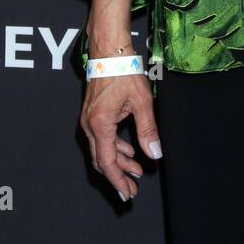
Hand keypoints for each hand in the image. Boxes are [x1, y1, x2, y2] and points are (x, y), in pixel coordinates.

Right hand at [80, 65, 161, 202]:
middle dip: (118, 175)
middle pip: (102, 159)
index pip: (107, 162)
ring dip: (119, 161)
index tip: (128, 194)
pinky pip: (102, 138)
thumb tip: (154, 154)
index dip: (118, 180)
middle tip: (133, 189)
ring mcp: (89, 118)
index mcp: (100, 124)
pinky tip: (129, 151)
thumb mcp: (141, 101)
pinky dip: (115, 147)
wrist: (108, 49)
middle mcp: (90, 124)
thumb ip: (147, 130)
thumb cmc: (124, 70)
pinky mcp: (93, 113)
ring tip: (136, 171)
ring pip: (102, 149)